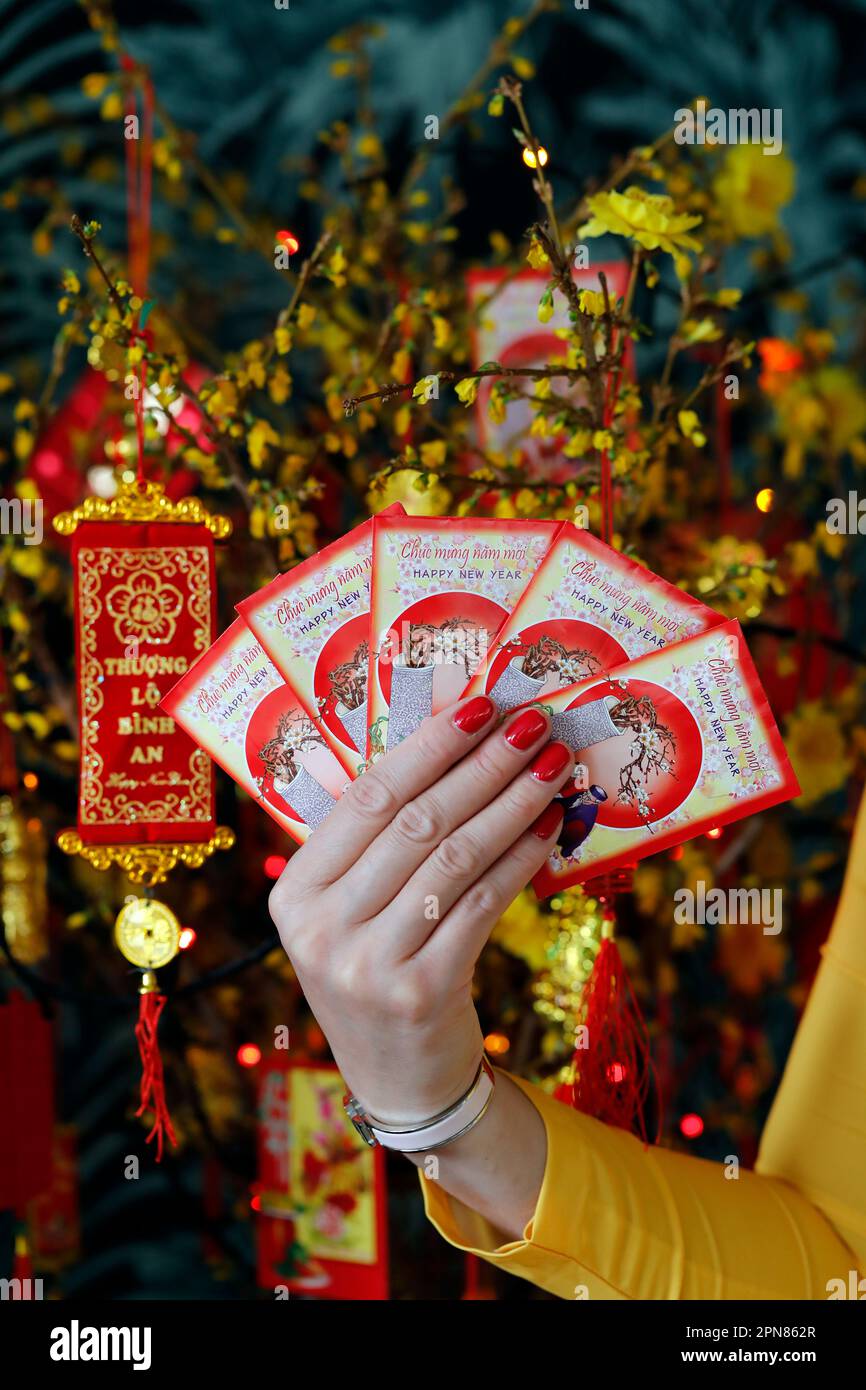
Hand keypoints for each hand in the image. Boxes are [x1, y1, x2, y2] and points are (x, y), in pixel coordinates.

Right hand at [268, 695, 573, 1125]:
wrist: (400, 1079)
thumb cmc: (381, 971)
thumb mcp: (353, 911)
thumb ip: (379, 845)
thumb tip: (459, 748)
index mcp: (295, 891)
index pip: (367, 797)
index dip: (429, 745)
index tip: (481, 704)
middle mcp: (319, 926)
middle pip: (414, 821)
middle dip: (482, 764)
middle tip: (533, 724)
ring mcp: (365, 964)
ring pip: (451, 858)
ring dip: (511, 804)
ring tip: (553, 767)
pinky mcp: (418, 992)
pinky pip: (479, 905)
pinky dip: (519, 861)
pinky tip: (549, 830)